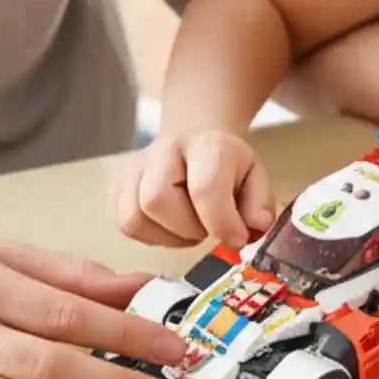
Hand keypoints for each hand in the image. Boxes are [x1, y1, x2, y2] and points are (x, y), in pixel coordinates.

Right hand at [113, 130, 274, 248]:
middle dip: (188, 230)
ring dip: (168, 237)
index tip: (237, 238)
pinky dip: (151, 237)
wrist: (195, 140)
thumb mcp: (255, 177)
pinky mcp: (118, 185)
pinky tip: (171, 227)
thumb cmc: (228, 166)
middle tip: (207, 229)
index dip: (222, 223)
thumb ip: (259, 203)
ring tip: (189, 228)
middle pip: (157, 201)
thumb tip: (256, 226)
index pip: (205, 188)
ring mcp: (135, 166)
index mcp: (207, 145)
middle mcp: (165, 150)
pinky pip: (124, 224)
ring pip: (135, 217)